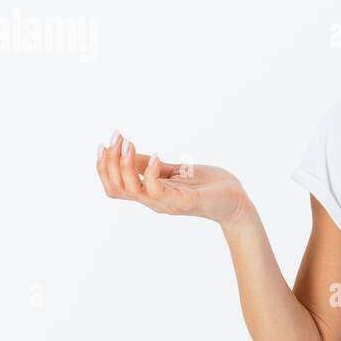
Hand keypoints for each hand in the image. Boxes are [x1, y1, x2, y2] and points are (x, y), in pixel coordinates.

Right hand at [96, 129, 249, 225]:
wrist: (237, 201)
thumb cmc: (209, 186)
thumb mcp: (175, 171)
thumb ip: (153, 166)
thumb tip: (129, 153)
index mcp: (150, 194)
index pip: (114, 187)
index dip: (103, 167)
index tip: (105, 142)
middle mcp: (154, 201)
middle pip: (116, 188)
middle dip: (109, 162)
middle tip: (117, 137)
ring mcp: (167, 203)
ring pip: (132, 190)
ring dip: (125, 165)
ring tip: (129, 144)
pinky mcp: (184, 202)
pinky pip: (157, 191)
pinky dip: (151, 172)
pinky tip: (157, 155)